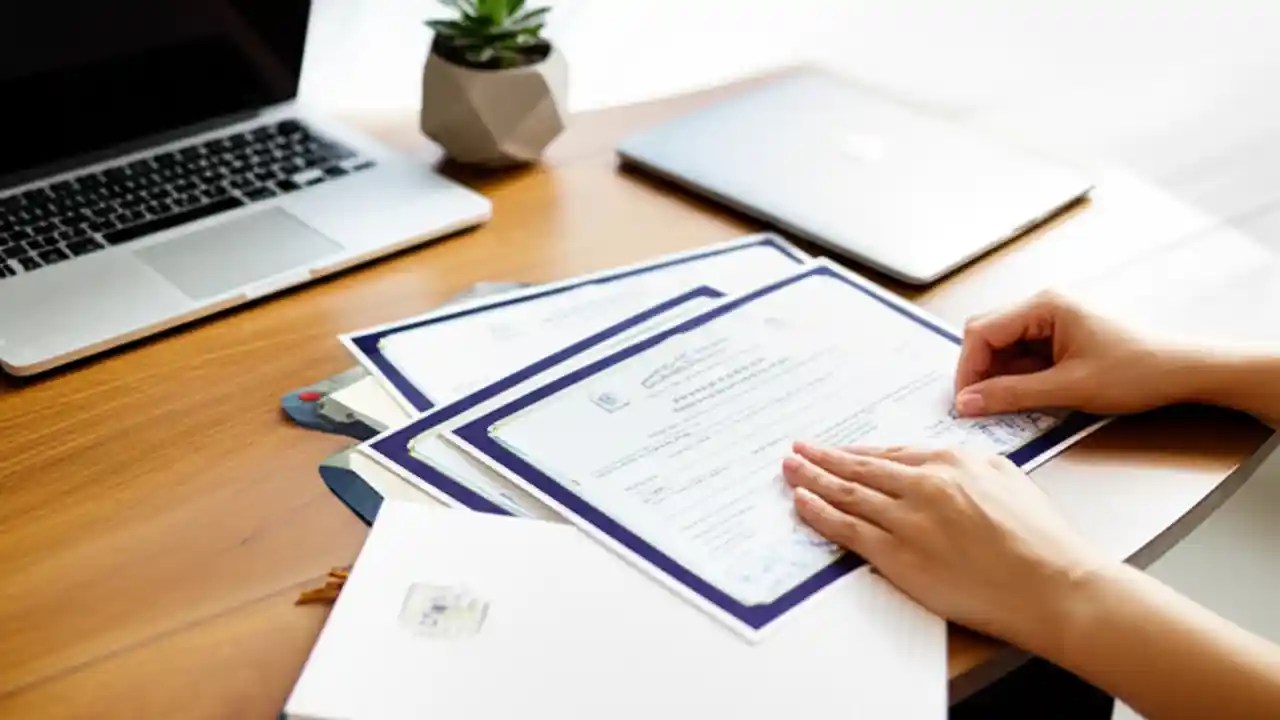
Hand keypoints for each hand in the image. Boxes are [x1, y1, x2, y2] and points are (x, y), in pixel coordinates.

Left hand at [783, 441, 1105, 650]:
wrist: (1051, 585)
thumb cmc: (1040, 538)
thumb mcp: (1006, 476)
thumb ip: (967, 466)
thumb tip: (941, 463)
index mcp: (950, 462)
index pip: (890, 455)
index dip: (858, 453)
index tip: (837, 450)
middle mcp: (924, 484)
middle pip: (860, 468)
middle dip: (823, 457)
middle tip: (797, 449)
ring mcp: (908, 519)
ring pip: (847, 493)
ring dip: (812, 478)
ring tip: (789, 468)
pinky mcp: (899, 555)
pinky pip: (848, 529)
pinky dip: (819, 512)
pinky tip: (801, 502)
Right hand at [954, 290, 1179, 416]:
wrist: (1183, 373)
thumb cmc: (1137, 370)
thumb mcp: (1068, 388)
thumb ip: (1012, 394)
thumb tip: (968, 402)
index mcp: (1044, 306)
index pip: (982, 331)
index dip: (967, 367)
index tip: (964, 400)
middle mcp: (1044, 307)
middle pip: (988, 336)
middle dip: (979, 372)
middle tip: (977, 406)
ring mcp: (1052, 323)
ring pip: (1004, 349)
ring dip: (998, 377)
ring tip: (1002, 406)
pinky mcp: (1060, 340)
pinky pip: (1023, 357)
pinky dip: (1016, 379)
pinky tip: (1023, 398)